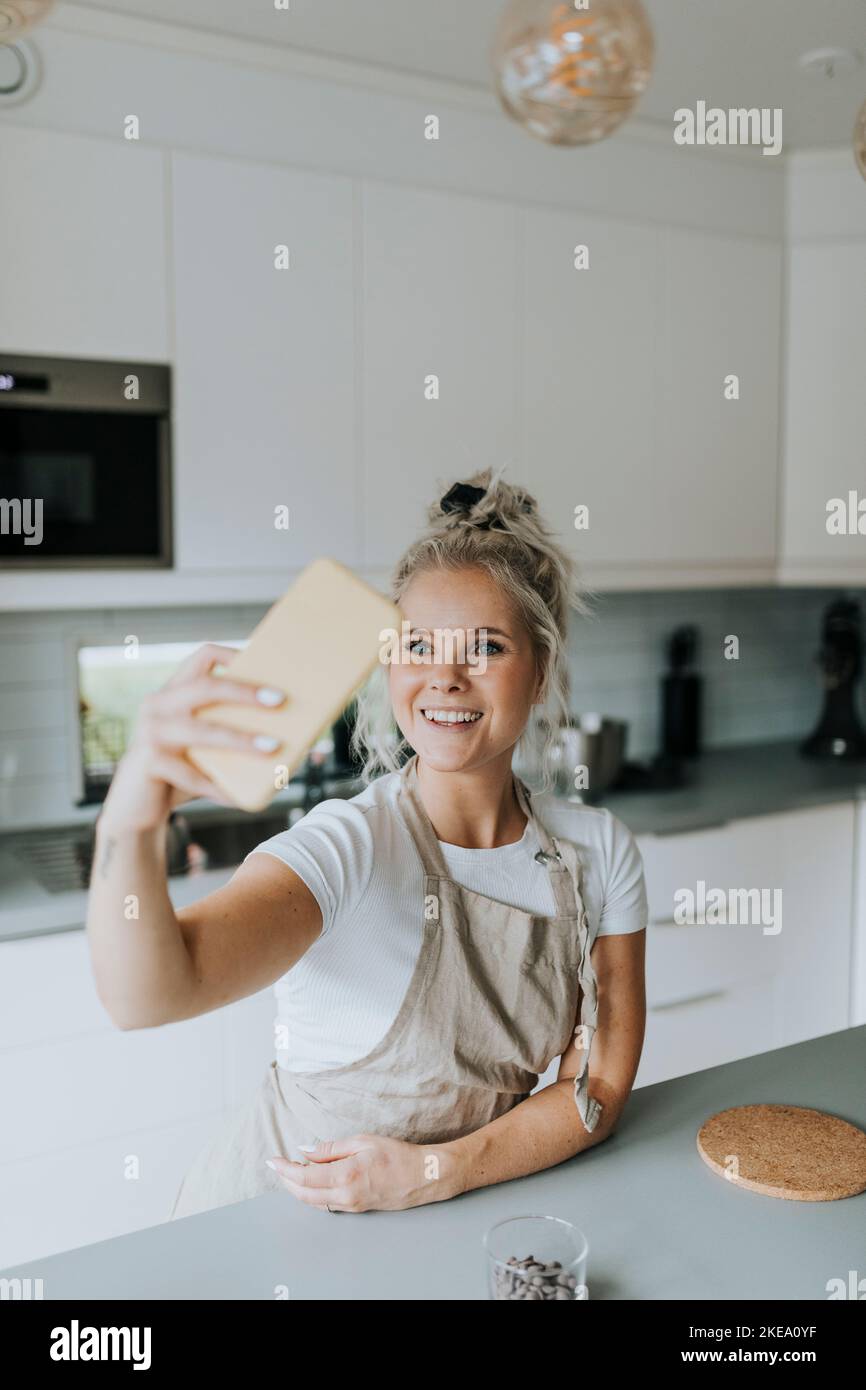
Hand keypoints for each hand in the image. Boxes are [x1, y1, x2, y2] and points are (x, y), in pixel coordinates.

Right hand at [98, 643, 286, 831]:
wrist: (134, 806)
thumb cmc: (179, 771)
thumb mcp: (203, 745)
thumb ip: (229, 732)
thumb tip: (294, 736)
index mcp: (174, 692)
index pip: (202, 657)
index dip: (233, 655)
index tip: (264, 662)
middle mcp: (158, 705)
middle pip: (206, 687)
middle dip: (246, 692)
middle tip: (280, 700)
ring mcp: (150, 732)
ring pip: (203, 731)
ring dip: (241, 739)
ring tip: (273, 748)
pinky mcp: (148, 762)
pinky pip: (192, 775)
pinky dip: (219, 787)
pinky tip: (240, 797)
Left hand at [266, 1134, 462, 1212]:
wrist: (423, 1177)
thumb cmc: (396, 1155)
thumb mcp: (362, 1141)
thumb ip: (331, 1148)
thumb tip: (305, 1150)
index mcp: (345, 1176)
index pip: (303, 1177)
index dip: (284, 1169)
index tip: (272, 1160)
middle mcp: (345, 1196)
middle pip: (304, 1194)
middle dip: (286, 1180)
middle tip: (278, 1165)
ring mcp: (350, 1205)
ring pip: (314, 1202)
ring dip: (298, 1189)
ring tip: (290, 1171)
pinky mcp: (356, 1209)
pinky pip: (327, 1204)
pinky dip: (313, 1194)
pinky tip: (312, 1181)